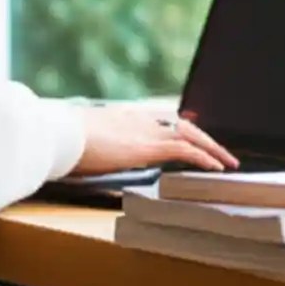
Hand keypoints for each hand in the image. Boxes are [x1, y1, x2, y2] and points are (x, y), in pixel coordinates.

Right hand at [70, 105, 238, 174]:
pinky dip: (203, 157)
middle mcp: (139, 120)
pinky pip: (184, 151)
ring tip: (227, 162)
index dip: (179, 130)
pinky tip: (215, 168)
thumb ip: (92, 144)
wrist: (57, 134)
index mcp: (124, 117)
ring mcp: (144, 131)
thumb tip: (82, 154)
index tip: (191, 137)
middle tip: (220, 152)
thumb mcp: (80, 141)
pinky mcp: (147, 147)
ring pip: (189, 136)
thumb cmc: (61, 141)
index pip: (160, 121)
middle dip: (203, 138)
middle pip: (181, 125)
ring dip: (211, 148)